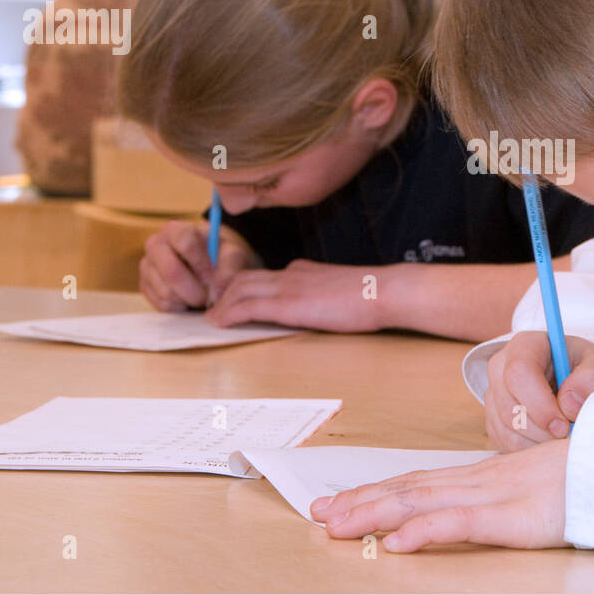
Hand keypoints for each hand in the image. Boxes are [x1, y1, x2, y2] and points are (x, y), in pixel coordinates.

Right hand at [140, 220, 259, 311]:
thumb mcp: (231, 256)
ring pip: (167, 292)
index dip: (202, 264)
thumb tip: (216, 292)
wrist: (206, 266)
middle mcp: (155, 244)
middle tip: (208, 297)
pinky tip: (189, 299)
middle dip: (194, 290)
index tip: (213, 278)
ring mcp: (147, 267)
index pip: (186, 243)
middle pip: (172, 271)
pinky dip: (180, 307)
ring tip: (201, 296)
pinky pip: (162, 305)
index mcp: (176, 230)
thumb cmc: (218, 256)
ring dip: (189, 300)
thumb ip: (229, 268)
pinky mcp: (145, 287)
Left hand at [204, 258, 383, 331]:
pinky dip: (227, 313)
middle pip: (245, 278)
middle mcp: (291, 273)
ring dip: (220, 303)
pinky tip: (217, 323)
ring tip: (210, 318)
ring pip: (240, 289)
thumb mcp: (342, 289)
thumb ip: (322, 293)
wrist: (383, 291)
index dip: (243, 288)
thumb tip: (315, 304)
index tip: (232, 300)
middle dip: (224, 292)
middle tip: (211, 308)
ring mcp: (288, 287)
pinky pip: (247, 306)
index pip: (265, 276)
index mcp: (304, 270)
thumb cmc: (373, 294)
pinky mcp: (288, 304)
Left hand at [312, 438, 570, 551]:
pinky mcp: (514, 516)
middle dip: (362, 500)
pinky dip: (423, 530)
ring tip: (338, 525)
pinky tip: (396, 542)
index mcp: (485, 474)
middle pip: (410, 488)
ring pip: (422, 501)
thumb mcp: (537, 485)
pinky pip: (460, 523)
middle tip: (319, 513)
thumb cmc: (588, 476)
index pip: (420, 480)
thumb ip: (506, 494)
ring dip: (375, 512)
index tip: (342, 499)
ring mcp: (495, 494)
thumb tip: (477, 506)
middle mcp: (481, 480)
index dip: (379, 489)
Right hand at [485, 332, 593, 451]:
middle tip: (570, 434)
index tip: (564, 425)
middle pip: (509, 407)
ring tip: (565, 434)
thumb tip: (569, 404)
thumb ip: (592, 379)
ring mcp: (494, 396)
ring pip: (507, 430)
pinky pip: (506, 444)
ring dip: (539, 442)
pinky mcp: (495, 422)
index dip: (539, 403)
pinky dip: (532, 450)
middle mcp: (501, 368)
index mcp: (526, 346)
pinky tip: (551, 439)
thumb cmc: (590, 373)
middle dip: (542, 429)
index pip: (518, 372)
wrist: (583, 386)